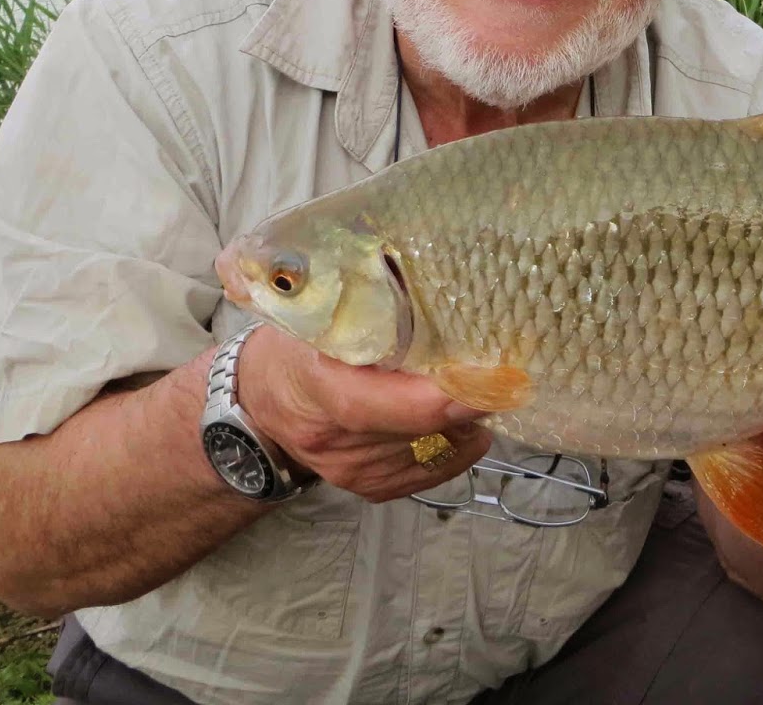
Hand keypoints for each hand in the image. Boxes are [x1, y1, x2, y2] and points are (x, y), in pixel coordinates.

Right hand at [235, 324, 490, 502]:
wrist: (263, 398)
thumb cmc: (299, 342)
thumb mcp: (320, 310)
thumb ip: (367, 301)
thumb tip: (430, 274)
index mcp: (314, 383)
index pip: (372, 405)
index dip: (434, 398)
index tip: (487, 379)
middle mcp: (330, 437)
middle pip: (415, 429)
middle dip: (465, 400)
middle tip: (500, 370)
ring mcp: (349, 470)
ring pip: (431, 450)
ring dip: (462, 421)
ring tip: (469, 385)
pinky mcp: (368, 488)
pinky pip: (430, 471)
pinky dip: (454, 444)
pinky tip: (458, 420)